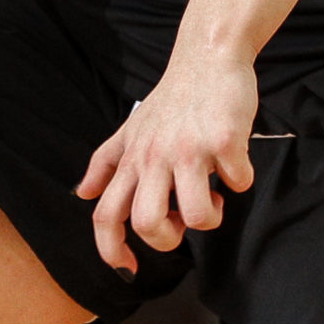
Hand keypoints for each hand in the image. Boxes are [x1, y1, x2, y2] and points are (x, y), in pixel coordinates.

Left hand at [74, 51, 257, 275]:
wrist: (207, 55)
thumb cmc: (172, 98)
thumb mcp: (131, 128)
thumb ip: (107, 162)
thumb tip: (82, 193)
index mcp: (133, 158)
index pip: (106, 213)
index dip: (110, 249)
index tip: (127, 268)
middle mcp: (155, 155)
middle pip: (148, 223)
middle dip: (169, 238)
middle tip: (181, 220)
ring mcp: (190, 148)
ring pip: (197, 215)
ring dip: (212, 216)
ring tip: (214, 194)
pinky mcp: (225, 139)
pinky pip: (239, 183)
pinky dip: (242, 179)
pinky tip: (236, 160)